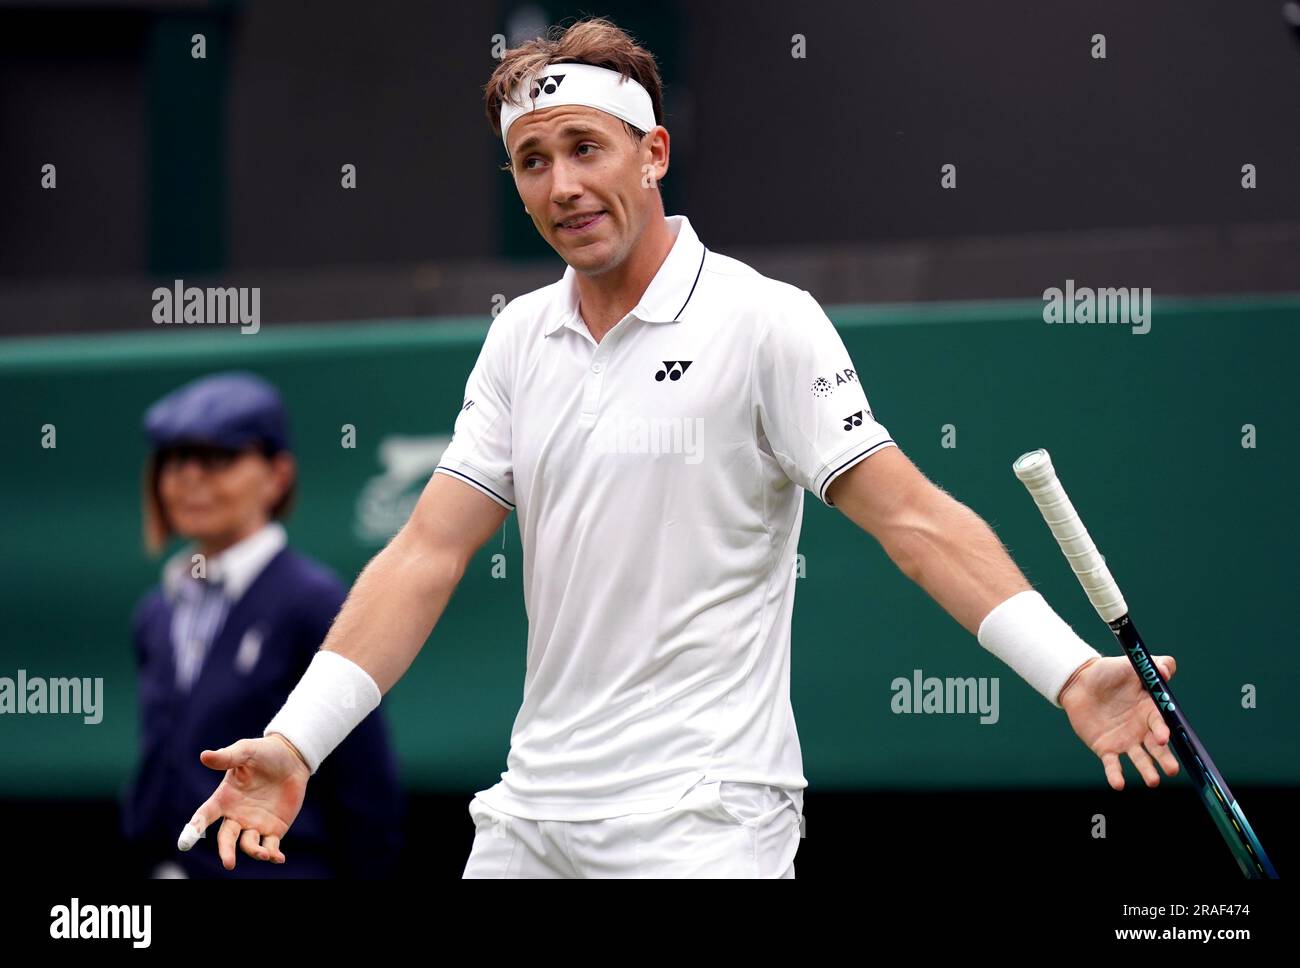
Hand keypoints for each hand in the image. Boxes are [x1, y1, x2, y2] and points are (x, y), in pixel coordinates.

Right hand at [177, 733, 310, 869]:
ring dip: (254, 851)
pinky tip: (278, 857)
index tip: (185, 843)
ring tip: (263, 854)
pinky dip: (273, 855)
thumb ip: (227, 757)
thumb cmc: (264, 753)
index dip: (194, 829)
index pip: (204, 816)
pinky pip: (271, 847)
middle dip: (226, 851)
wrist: (293, 758)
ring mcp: (254, 824)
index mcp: (224, 799)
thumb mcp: (246, 751)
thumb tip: (204, 756)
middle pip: (226, 838)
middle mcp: (236, 816)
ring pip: (249, 845)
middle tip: (229, 863)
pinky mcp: (274, 829)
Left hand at [1059, 655, 1180, 790]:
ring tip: (1153, 781)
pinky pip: (1112, 764)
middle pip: (1156, 748)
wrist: (1079, 681)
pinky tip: (1118, 784)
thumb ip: (1151, 665)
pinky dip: (1115, 774)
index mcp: (1150, 710)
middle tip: (1172, 770)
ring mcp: (1125, 741)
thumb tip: (1164, 669)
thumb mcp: (1129, 664)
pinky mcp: (1106, 749)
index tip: (1163, 737)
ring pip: (1139, 759)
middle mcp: (1141, 729)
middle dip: (1164, 758)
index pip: (1159, 723)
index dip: (1161, 730)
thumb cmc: (1109, 672)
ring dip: (1147, 771)